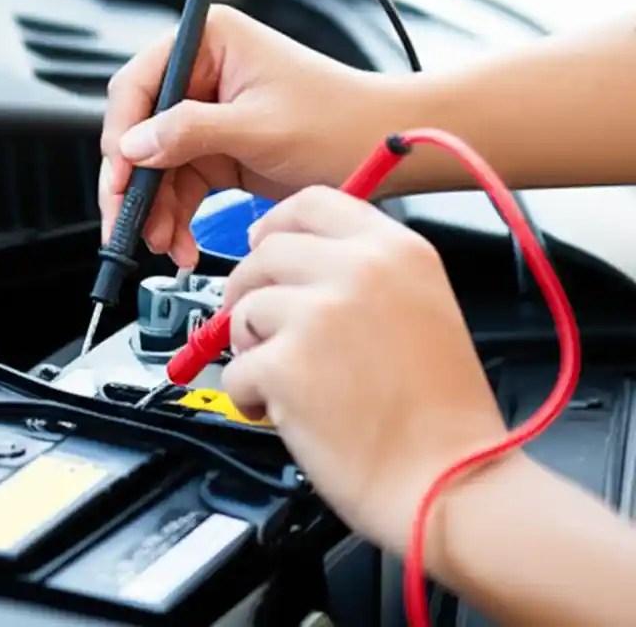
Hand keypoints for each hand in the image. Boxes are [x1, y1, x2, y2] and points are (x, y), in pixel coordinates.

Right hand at [100, 6, 418, 267]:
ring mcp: (205, 113)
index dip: (122, 134)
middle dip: (134, 183)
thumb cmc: (339, 121)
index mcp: (210, 42)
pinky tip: (180, 240)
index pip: (139, 85)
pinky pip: (178, 184)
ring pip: (155, 165)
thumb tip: (135, 147)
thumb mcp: (258, 128)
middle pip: (139, 129)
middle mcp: (202, 72)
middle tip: (126, 222)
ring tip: (164, 242)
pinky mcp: (215, 148)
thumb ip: (190, 132)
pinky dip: (175, 215)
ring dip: (154, 208)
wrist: (381, 148)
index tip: (120, 178)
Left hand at [218, 186, 507, 555]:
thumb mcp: (422, 308)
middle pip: (266, 251)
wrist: (448, 482)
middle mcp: (360, 271)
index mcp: (398, 251)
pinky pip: (235, 367)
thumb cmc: (440, 415)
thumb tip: (294, 263)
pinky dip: (250, 396)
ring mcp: (319, 315)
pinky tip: (285, 413)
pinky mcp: (286, 363)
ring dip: (252, 348)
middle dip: (252, 290)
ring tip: (289, 383)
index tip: (262, 245)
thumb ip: (365, 274)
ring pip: (245, 310)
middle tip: (260, 328)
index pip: (313, 201)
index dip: (276, 224)